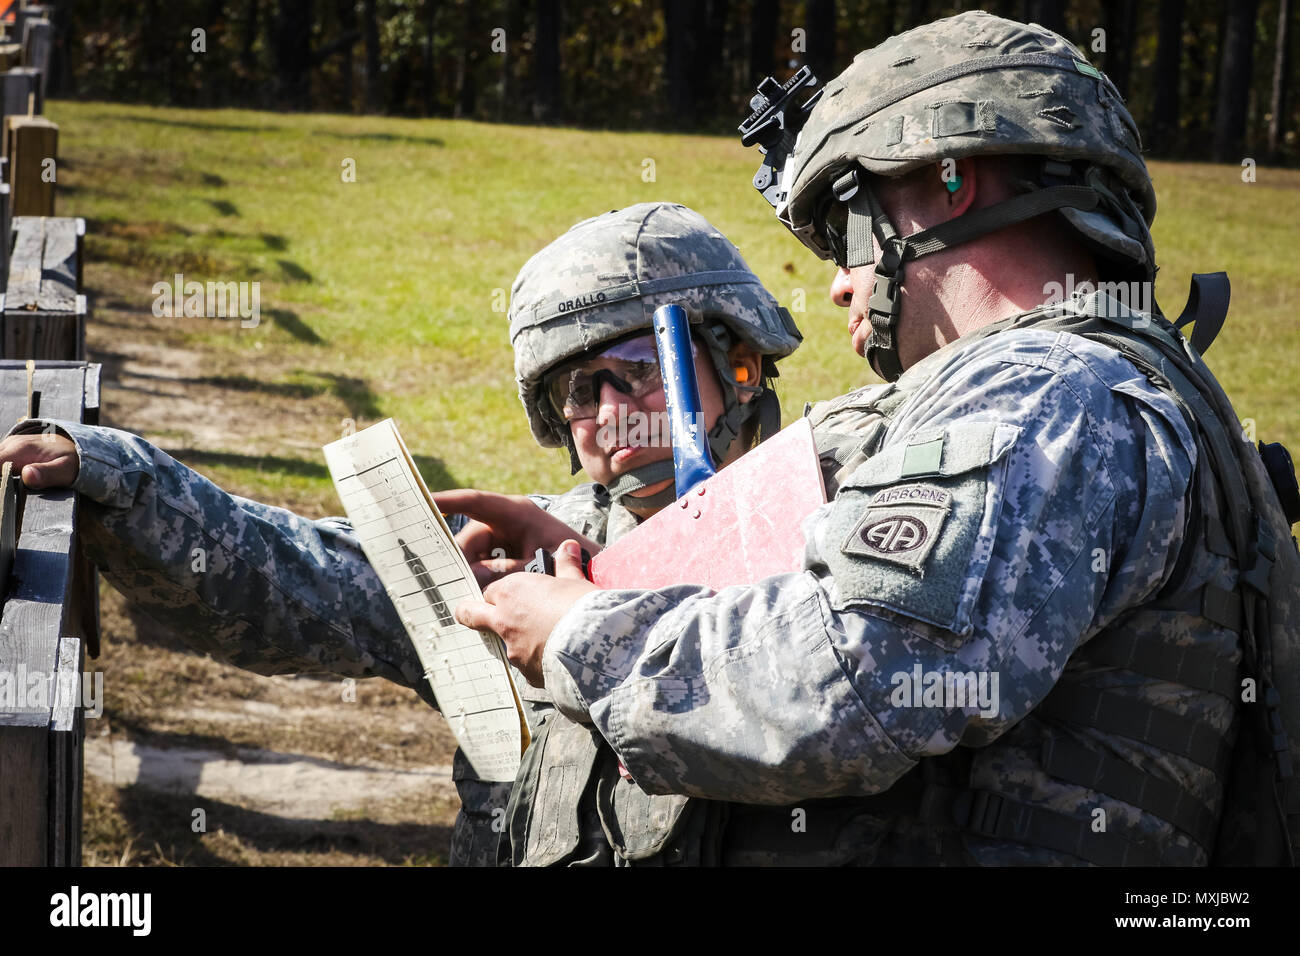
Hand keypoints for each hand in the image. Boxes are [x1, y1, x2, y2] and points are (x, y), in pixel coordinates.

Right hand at [0, 431, 78, 488]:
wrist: (77, 444)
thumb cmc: (73, 460)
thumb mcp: (66, 470)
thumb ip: (47, 474)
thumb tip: (27, 475)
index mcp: (20, 449)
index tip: (4, 494)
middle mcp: (11, 444)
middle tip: (7, 497)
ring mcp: (9, 445)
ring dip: (0, 476)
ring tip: (10, 492)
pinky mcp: (10, 449)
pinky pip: (0, 461)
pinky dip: (2, 473)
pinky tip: (10, 484)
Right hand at [436, 488, 601, 587]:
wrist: (597, 571)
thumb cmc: (573, 560)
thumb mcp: (537, 564)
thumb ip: (505, 571)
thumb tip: (474, 580)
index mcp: (516, 512)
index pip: (474, 501)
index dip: (448, 501)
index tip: (424, 501)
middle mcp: (508, 520)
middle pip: (471, 538)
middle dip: (463, 561)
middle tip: (459, 584)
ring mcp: (507, 536)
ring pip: (476, 554)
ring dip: (473, 573)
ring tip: (474, 594)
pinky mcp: (508, 553)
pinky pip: (486, 563)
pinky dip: (482, 578)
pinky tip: (480, 594)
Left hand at [455, 540, 597, 685]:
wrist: (593, 644)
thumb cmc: (583, 608)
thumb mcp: (576, 581)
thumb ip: (567, 565)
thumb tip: (568, 547)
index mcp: (513, 591)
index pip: (492, 590)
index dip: (502, 593)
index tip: (514, 595)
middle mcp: (505, 618)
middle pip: (471, 614)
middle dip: (469, 612)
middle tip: (473, 612)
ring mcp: (512, 647)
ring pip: (503, 642)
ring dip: (517, 640)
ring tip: (545, 640)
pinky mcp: (525, 671)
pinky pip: (526, 664)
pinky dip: (538, 661)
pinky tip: (557, 659)